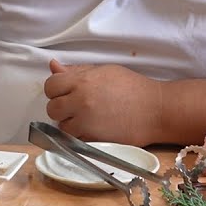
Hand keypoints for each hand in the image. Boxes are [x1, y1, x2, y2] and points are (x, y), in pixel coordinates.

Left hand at [43, 59, 161, 144]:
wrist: (155, 110)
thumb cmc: (133, 87)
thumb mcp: (105, 71)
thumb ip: (77, 71)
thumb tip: (53, 66)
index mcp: (82, 81)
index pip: (50, 85)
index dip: (56, 89)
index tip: (66, 91)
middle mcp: (80, 101)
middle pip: (52, 108)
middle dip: (61, 108)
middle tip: (75, 106)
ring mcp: (85, 122)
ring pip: (62, 126)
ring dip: (70, 123)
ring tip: (87, 118)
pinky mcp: (93, 139)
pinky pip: (75, 139)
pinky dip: (81, 135)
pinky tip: (94, 127)